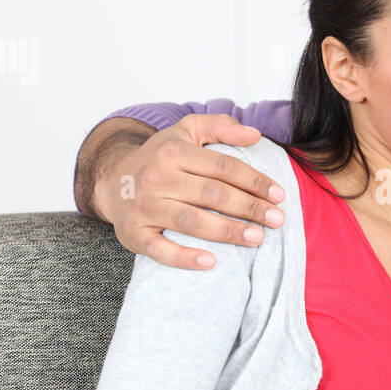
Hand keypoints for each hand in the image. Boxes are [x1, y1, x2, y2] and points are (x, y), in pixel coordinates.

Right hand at [93, 113, 286, 268]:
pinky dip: (185, 258)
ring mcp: (144, 207)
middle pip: (212, 194)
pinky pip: (160, 250)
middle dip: (249, 207)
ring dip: (227, 231)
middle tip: (277, 219)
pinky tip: (212, 262)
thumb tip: (255, 135)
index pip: (223, 167)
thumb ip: (220, 126)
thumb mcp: (186, 132)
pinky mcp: (134, 233)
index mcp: (174, 152)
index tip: (278, 195)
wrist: (111, 181)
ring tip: (257, 238)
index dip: (254, 181)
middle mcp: (157, 178)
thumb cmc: (159, 158)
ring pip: (191, 221)